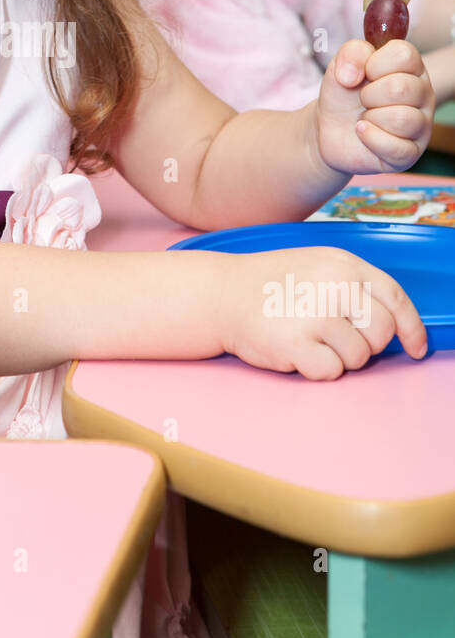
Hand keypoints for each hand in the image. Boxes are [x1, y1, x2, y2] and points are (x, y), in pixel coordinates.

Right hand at [220, 247, 426, 378]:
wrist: (221, 294)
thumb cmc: (271, 284)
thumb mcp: (318, 266)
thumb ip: (355, 287)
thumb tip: (393, 326)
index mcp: (343, 265)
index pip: (395, 298)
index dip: (411, 328)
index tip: (416, 347)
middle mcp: (334, 286)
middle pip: (381, 333)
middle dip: (366, 344)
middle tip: (337, 339)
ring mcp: (315, 315)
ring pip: (358, 357)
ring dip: (338, 357)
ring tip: (309, 339)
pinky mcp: (296, 344)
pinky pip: (332, 372)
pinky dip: (317, 369)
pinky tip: (296, 350)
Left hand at [314, 38, 433, 174]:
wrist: (330, 129)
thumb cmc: (344, 95)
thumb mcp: (341, 65)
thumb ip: (352, 53)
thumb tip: (354, 75)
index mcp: (412, 67)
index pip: (404, 55)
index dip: (374, 64)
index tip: (364, 74)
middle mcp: (423, 94)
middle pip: (402, 88)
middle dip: (369, 94)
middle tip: (363, 99)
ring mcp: (421, 124)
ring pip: (401, 119)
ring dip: (371, 118)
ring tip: (366, 117)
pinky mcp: (411, 152)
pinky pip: (396, 147)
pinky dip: (370, 138)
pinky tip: (363, 132)